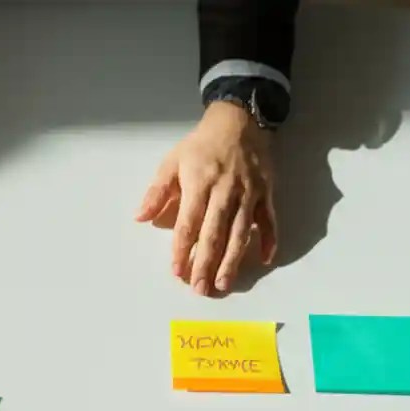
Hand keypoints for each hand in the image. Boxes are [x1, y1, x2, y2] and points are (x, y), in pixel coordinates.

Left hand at [136, 101, 277, 295]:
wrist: (238, 121)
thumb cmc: (201, 146)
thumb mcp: (172, 162)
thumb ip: (156, 192)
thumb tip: (139, 218)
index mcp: (199, 184)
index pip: (189, 224)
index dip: (182, 249)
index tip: (177, 272)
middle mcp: (225, 192)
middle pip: (215, 234)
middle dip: (207, 264)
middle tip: (200, 289)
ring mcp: (248, 194)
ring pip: (241, 233)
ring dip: (232, 261)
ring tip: (224, 284)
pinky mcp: (266, 193)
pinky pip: (269, 220)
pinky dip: (269, 240)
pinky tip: (265, 260)